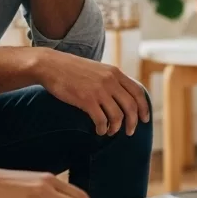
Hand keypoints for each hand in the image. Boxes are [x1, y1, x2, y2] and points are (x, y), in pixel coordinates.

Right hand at [35, 51, 150, 135]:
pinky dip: (103, 129)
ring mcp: (99, 90)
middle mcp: (110, 81)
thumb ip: (111, 79)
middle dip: (133, 122)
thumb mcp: (98, 69)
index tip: (145, 119)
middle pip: (131, 106)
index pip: (138, 92)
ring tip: (111, 132)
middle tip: (130, 132)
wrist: (51, 65)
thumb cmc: (73, 69)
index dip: (144, 108)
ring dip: (116, 128)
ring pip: (118, 116)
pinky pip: (101, 120)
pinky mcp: (86, 100)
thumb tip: (122, 95)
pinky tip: (99, 131)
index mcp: (115, 73)